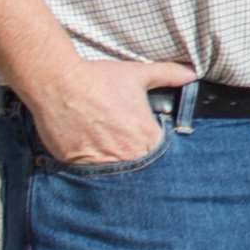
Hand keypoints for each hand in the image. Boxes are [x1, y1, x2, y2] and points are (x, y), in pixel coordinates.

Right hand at [21, 56, 193, 169]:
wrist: (57, 83)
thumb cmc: (98, 79)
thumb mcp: (137, 74)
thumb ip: (168, 74)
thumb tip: (191, 73)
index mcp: (147, 137)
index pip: (161, 156)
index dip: (154, 150)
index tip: (143, 143)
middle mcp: (128, 155)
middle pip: (140, 168)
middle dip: (134, 160)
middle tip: (121, 146)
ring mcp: (103, 164)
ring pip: (116, 176)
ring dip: (114, 167)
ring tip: (105, 150)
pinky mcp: (78, 167)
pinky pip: (91, 176)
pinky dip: (91, 169)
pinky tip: (89, 153)